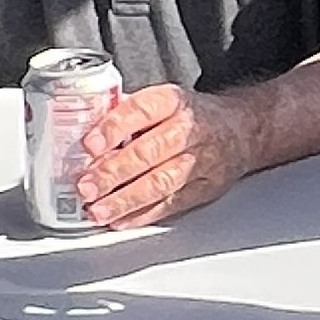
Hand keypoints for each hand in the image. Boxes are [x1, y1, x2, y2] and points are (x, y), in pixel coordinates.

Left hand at [75, 83, 251, 228]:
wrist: (241, 129)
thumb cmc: (191, 115)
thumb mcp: (163, 100)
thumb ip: (126, 113)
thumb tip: (78, 132)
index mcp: (173, 101)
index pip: (142, 111)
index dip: (114, 128)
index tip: (90, 144)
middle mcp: (189, 129)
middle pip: (149, 152)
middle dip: (113, 172)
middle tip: (86, 186)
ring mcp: (200, 161)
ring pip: (161, 182)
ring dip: (126, 199)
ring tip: (99, 210)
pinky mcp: (205, 188)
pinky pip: (172, 204)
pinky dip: (143, 215)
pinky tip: (121, 219)